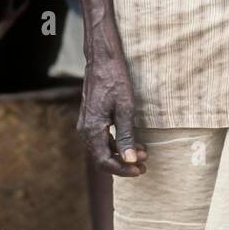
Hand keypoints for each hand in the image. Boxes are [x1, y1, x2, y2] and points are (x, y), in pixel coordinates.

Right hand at [77, 36, 147, 177]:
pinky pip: (101, 139)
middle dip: (123, 164)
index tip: (140, 170)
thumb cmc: (115, 80)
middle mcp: (84, 130)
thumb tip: (130, 159)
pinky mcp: (90, 119)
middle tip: (144, 166)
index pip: (104, 161)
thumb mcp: (125, 108)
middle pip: (102, 158)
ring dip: (121, 154)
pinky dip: (116, 144)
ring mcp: (85, 125)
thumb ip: (126, 136)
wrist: (102, 60)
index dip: (122, 169)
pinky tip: (133, 142)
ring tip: (143, 154)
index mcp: (91, 129)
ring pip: (102, 149)